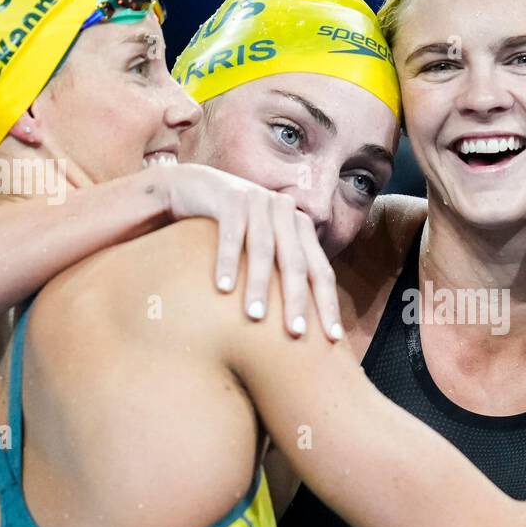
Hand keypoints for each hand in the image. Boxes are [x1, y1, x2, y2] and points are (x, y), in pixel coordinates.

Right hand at [152, 163, 341, 341]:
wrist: (193, 188)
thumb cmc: (230, 232)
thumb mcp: (261, 252)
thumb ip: (280, 276)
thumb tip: (301, 328)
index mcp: (300, 228)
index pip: (321, 271)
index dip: (328, 303)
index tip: (333, 338)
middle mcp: (285, 212)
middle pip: (297, 262)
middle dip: (298, 299)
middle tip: (296, 333)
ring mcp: (259, 200)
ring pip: (263, 249)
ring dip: (259, 284)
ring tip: (255, 317)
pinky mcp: (230, 196)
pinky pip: (231, 232)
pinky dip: (228, 260)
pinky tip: (223, 288)